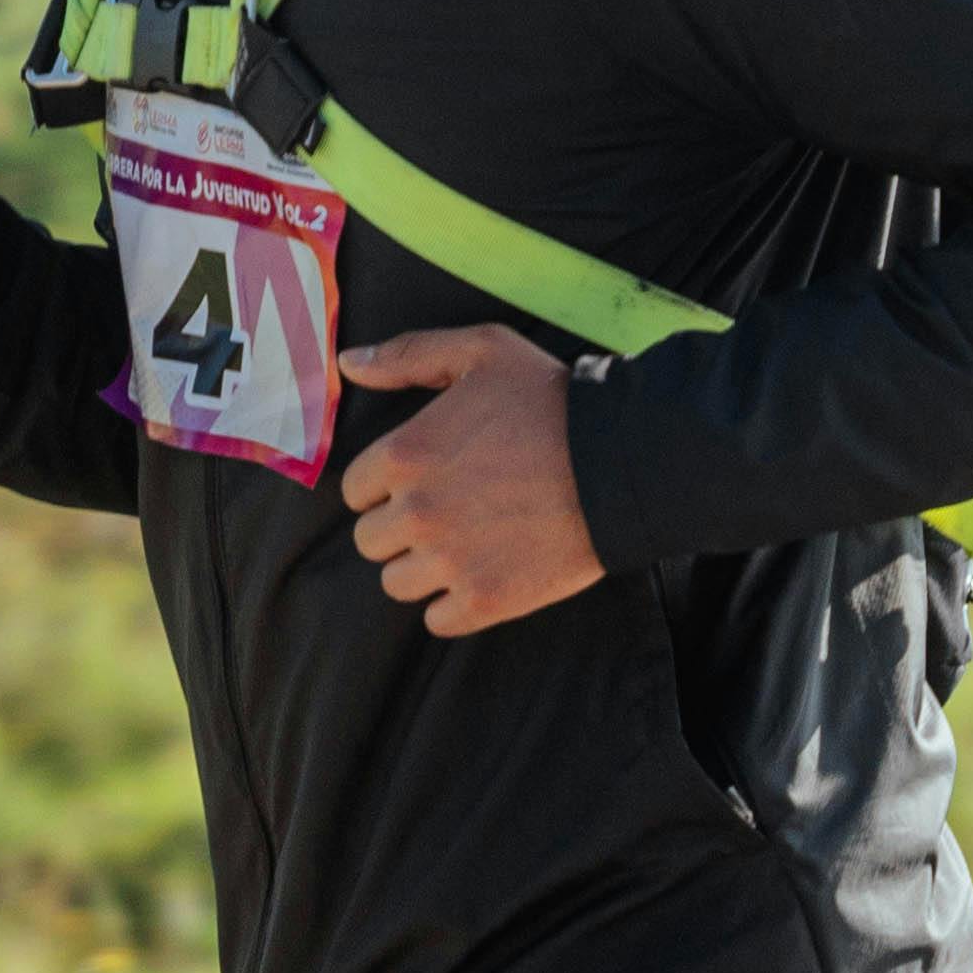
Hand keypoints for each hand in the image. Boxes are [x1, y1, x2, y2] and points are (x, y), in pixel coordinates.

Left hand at [334, 326, 601, 634]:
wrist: (623, 463)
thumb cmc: (552, 401)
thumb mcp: (482, 351)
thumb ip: (409, 355)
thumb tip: (349, 362)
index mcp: (405, 454)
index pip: (354, 490)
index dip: (384, 485)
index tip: (420, 479)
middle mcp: (417, 513)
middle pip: (370, 540)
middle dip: (399, 526)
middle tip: (444, 511)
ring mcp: (450, 562)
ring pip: (397, 584)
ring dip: (421, 568)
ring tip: (462, 544)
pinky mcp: (485, 600)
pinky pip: (437, 621)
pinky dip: (453, 604)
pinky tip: (481, 574)